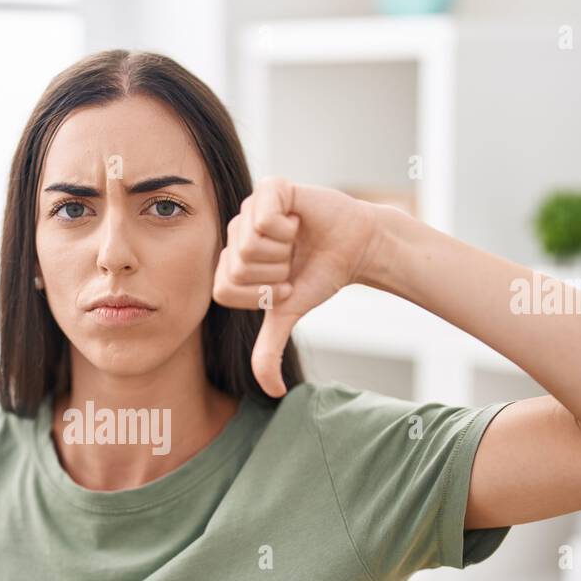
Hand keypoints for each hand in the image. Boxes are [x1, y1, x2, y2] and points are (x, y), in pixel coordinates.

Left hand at [213, 177, 381, 396]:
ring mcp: (251, 208)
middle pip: (237, 268)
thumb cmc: (319, 275)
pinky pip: (262, 217)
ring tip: (297, 242)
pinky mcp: (271, 188)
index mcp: (231, 262)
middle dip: (275, 274)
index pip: (224, 290)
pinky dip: (287, 228)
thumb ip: (270, 348)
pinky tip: (298, 223)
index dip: (259, 295)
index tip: (283, 286)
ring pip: (249, 245)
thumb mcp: (289, 314)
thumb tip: (272, 392)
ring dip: (283, 252)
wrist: (356, 247)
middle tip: (292, 262)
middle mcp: (235, 233)